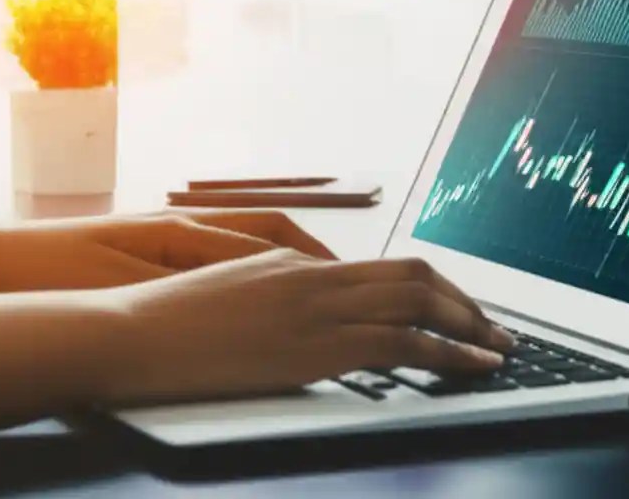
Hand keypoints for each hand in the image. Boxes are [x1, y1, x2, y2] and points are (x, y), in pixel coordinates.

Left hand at [0, 211, 335, 294]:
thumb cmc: (58, 274)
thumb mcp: (131, 288)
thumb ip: (193, 286)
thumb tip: (253, 283)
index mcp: (181, 229)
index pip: (265, 239)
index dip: (309, 260)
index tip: (344, 278)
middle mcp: (181, 219)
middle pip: (264, 224)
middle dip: (308, 247)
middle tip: (344, 273)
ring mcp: (166, 228)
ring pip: (243, 232)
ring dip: (282, 251)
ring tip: (312, 276)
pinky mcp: (149, 242)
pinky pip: (218, 246)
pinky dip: (250, 259)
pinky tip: (254, 282)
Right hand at [101, 249, 515, 403]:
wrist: (128, 333)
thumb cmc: (164, 326)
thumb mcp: (229, 299)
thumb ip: (275, 301)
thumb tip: (306, 319)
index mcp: (295, 263)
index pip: (382, 269)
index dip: (429, 289)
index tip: (455, 311)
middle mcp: (315, 275)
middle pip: (413, 273)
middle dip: (462, 301)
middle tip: (494, 328)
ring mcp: (317, 307)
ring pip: (418, 299)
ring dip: (469, 324)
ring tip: (500, 348)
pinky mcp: (314, 345)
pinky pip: (400, 340)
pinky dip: (449, 350)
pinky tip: (473, 366)